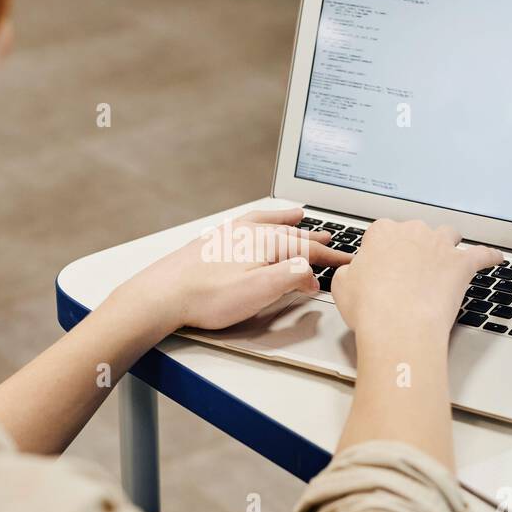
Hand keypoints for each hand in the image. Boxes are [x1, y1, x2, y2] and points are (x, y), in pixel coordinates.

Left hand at [119, 207, 352, 333]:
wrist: (162, 294)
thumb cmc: (207, 297)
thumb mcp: (259, 292)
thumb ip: (291, 278)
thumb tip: (312, 274)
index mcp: (265, 243)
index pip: (308, 249)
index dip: (331, 257)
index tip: (349, 261)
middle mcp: (249, 232)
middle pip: (290, 233)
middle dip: (314, 236)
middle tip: (332, 238)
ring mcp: (229, 235)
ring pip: (267, 223)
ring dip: (287, 221)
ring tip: (298, 215)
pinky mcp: (212, 241)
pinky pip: (245, 224)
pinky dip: (259, 221)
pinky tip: (254, 224)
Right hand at [331, 220, 500, 343]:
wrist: (399, 326)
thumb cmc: (370, 307)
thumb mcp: (342, 285)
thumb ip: (351, 271)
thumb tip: (355, 271)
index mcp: (383, 233)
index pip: (384, 232)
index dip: (384, 251)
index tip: (383, 266)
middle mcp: (414, 232)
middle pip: (417, 232)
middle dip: (414, 248)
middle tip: (408, 273)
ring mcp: (440, 246)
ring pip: (448, 235)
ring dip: (447, 246)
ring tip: (445, 261)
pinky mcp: (462, 264)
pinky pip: (482, 254)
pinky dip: (488, 256)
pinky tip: (494, 258)